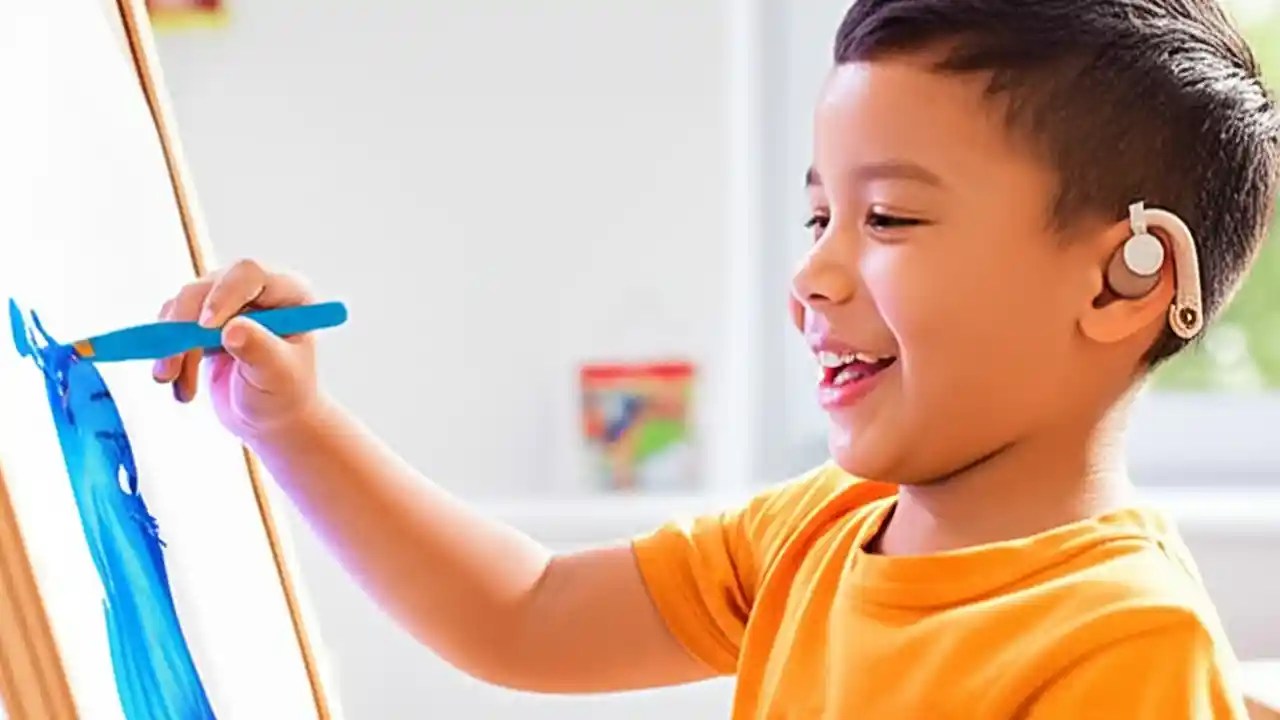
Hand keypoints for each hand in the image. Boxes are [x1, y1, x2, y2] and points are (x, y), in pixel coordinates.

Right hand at [153, 259, 320, 442]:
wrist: (270, 417)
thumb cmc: (285, 394)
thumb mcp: (277, 376)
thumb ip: (259, 351)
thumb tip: (232, 330)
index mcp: (288, 293)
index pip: (250, 274)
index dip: (223, 294)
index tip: (206, 328)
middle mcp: (257, 291)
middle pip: (208, 286)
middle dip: (184, 324)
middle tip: (171, 364)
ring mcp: (228, 303)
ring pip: (184, 305)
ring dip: (171, 344)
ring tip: (172, 380)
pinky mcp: (202, 321)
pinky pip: (173, 325)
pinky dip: (169, 355)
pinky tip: (181, 386)